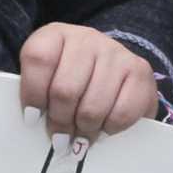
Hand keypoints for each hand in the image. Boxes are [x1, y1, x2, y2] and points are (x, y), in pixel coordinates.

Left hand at [18, 23, 158, 148]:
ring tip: (81, 134)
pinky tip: (104, 125)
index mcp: (56, 35)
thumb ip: (37, 95)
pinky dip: (110, 128)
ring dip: (84, 129)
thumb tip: (36, 124)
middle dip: (60, 122)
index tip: (32, 118)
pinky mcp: (139, 70)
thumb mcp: (47, 78)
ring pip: (92, 107)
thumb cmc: (72, 80)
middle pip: (65, 90)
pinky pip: (121, 114)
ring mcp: (116, 52)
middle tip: (59, 137)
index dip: (33, 94)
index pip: (38, 58)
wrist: (114, 70)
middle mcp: (86, 38)